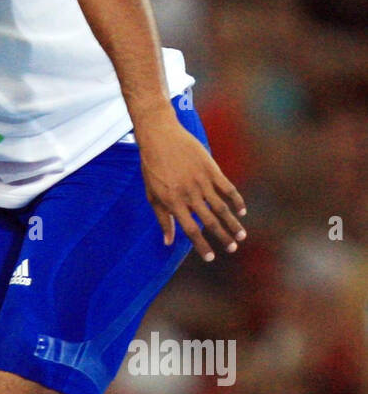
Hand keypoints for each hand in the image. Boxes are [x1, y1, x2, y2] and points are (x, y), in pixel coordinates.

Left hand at [137, 117, 246, 261]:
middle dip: (223, 238)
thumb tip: (168, 242)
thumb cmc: (152, 167)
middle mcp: (189, 194)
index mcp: (173, 202)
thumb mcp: (152, 194)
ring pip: (222, 207)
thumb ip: (162, 219)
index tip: (211, 257)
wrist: (159, 136)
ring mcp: (201, 181)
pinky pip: (227, 188)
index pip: (190, 230)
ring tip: (241, 236)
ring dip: (233, 223)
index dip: (202, 246)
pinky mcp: (211, 168)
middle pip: (210, 221)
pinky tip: (242, 211)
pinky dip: (236, 200)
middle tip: (233, 249)